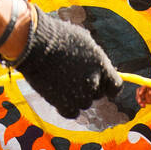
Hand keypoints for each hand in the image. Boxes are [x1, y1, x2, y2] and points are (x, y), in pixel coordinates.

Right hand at [8, 6, 122, 117]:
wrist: (34, 44)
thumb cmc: (57, 36)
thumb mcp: (83, 41)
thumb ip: (95, 57)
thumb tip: (98, 65)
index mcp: (101, 65)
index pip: (115, 86)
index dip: (109, 87)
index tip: (102, 86)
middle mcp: (94, 82)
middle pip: (97, 94)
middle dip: (88, 88)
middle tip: (72, 77)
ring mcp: (80, 95)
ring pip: (84, 103)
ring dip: (76, 97)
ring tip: (61, 82)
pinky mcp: (64, 104)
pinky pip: (72, 113)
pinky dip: (66, 107)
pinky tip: (58, 96)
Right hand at [136, 84, 150, 108]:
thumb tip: (150, 92)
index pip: (144, 86)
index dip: (141, 89)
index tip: (141, 94)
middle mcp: (148, 89)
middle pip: (140, 91)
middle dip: (138, 96)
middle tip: (140, 101)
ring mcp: (147, 95)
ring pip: (140, 96)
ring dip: (139, 100)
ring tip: (142, 105)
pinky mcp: (147, 100)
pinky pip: (142, 101)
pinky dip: (141, 104)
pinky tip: (143, 106)